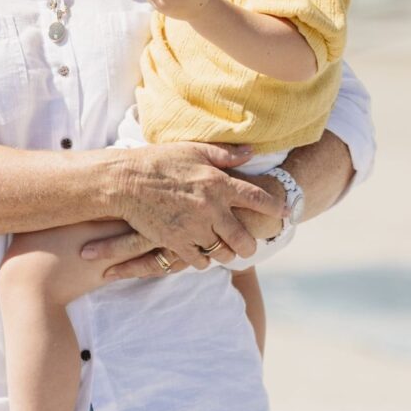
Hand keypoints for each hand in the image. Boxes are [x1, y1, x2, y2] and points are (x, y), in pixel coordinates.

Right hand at [82, 143, 282, 278]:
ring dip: (226, 253)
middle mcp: (212, 209)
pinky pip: (199, 260)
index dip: (276, 208)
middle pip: (243, 238)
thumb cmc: (157, 161)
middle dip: (249, 245)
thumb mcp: (193, 150)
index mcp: (219, 184)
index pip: (258, 199)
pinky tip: (201, 254)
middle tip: (248, 246)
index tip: (286, 213)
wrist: (124, 182)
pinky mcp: (176, 242)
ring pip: (223, 252)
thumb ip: (225, 154)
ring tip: (225, 251)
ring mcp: (194, 228)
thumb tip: (251, 152)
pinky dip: (203, 259)